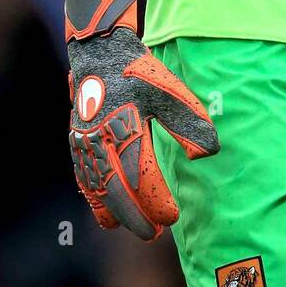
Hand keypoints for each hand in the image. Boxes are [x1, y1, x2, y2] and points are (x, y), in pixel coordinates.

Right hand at [65, 0, 219, 239]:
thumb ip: (189, 123)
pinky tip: (105, 213)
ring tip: (132, 228)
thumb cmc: (139, 72)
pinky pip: (84, 178)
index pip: (143, 175)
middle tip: (153, 233)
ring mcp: (85, 142)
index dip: (157, 200)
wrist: (98, 53)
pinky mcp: (77, 142)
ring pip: (97, 188)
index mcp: (127, 126)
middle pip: (117, 190)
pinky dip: (94, 198)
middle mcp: (101, 139)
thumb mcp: (169, 92)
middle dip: (135, 215)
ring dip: (114, 211)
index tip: (172, 216)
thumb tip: (209, 154)